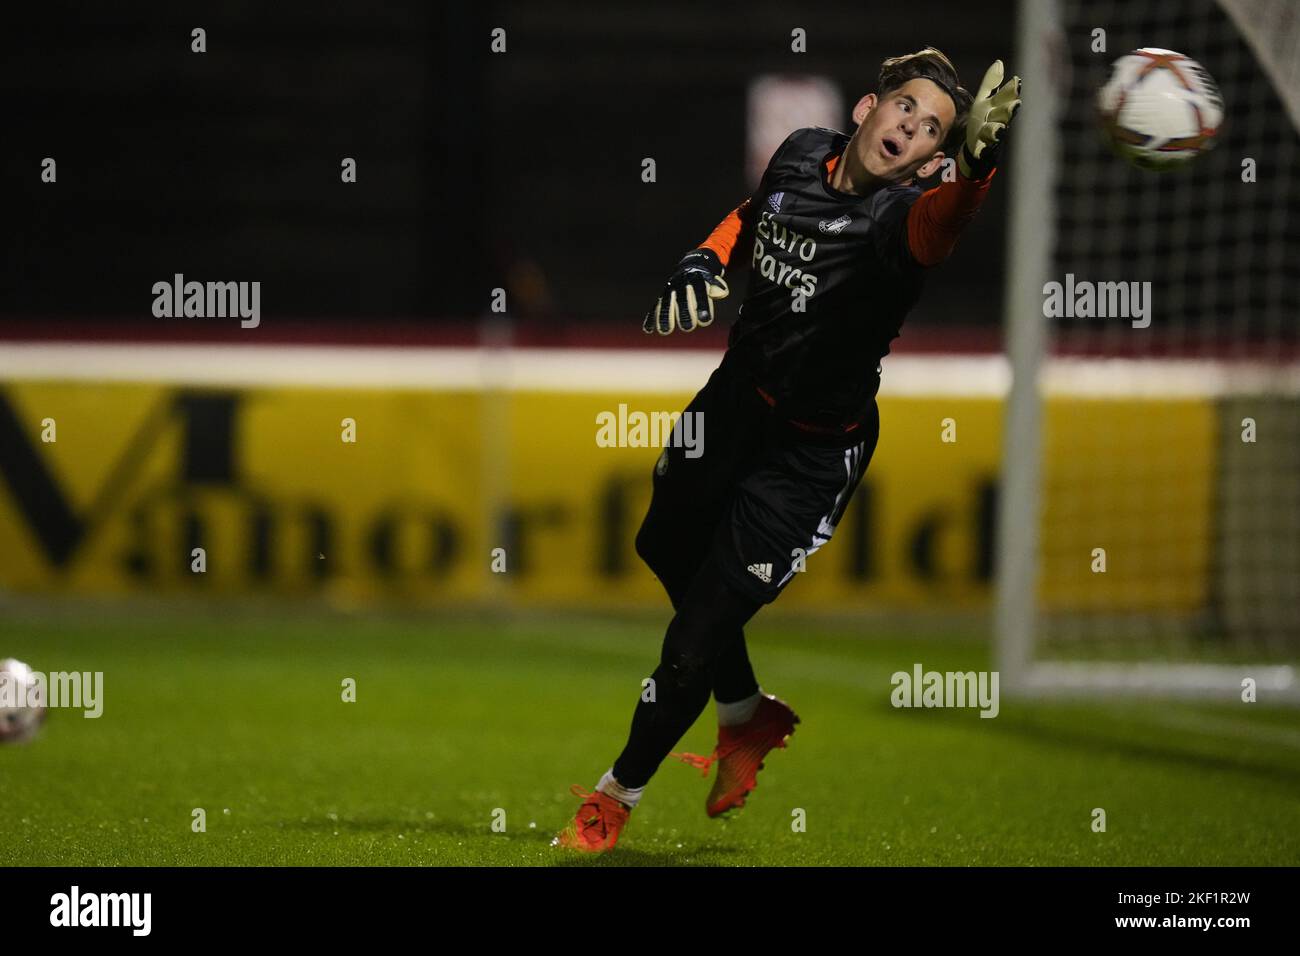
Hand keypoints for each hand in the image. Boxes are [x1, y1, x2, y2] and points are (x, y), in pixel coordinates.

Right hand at [643, 248, 729, 334]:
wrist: (691, 265)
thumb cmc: (705, 279)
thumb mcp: (713, 279)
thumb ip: (717, 287)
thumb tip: (721, 293)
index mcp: (696, 280)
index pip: (700, 293)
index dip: (702, 306)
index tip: (705, 321)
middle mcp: (682, 284)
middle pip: (682, 300)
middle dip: (684, 314)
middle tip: (688, 327)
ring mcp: (670, 290)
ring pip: (667, 304)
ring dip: (665, 318)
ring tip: (666, 331)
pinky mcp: (662, 296)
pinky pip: (656, 307)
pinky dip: (652, 318)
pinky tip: (649, 329)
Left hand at [958, 59, 1021, 179]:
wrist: (974, 145)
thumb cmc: (982, 119)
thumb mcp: (984, 100)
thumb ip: (991, 83)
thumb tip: (999, 62)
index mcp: (998, 106)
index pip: (1007, 96)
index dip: (1012, 90)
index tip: (1017, 82)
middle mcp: (998, 120)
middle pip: (1004, 114)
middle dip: (1009, 109)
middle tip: (1013, 105)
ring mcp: (991, 136)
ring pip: (995, 131)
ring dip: (996, 129)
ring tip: (998, 128)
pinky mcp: (983, 149)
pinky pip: (984, 150)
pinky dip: (984, 150)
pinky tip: (982, 149)